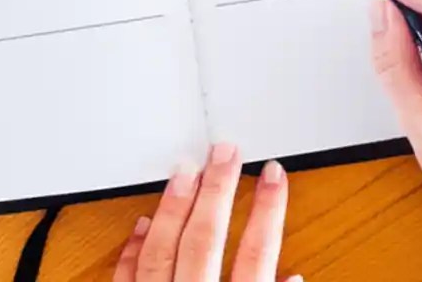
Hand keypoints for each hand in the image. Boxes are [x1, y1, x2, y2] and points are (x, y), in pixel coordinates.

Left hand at [114, 143, 301, 281]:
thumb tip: (294, 278)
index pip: (256, 254)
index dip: (268, 210)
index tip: (273, 174)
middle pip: (205, 240)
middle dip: (216, 190)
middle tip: (225, 153)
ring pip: (162, 251)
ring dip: (173, 208)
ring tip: (184, 172)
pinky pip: (127, 279)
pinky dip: (134, 250)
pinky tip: (142, 223)